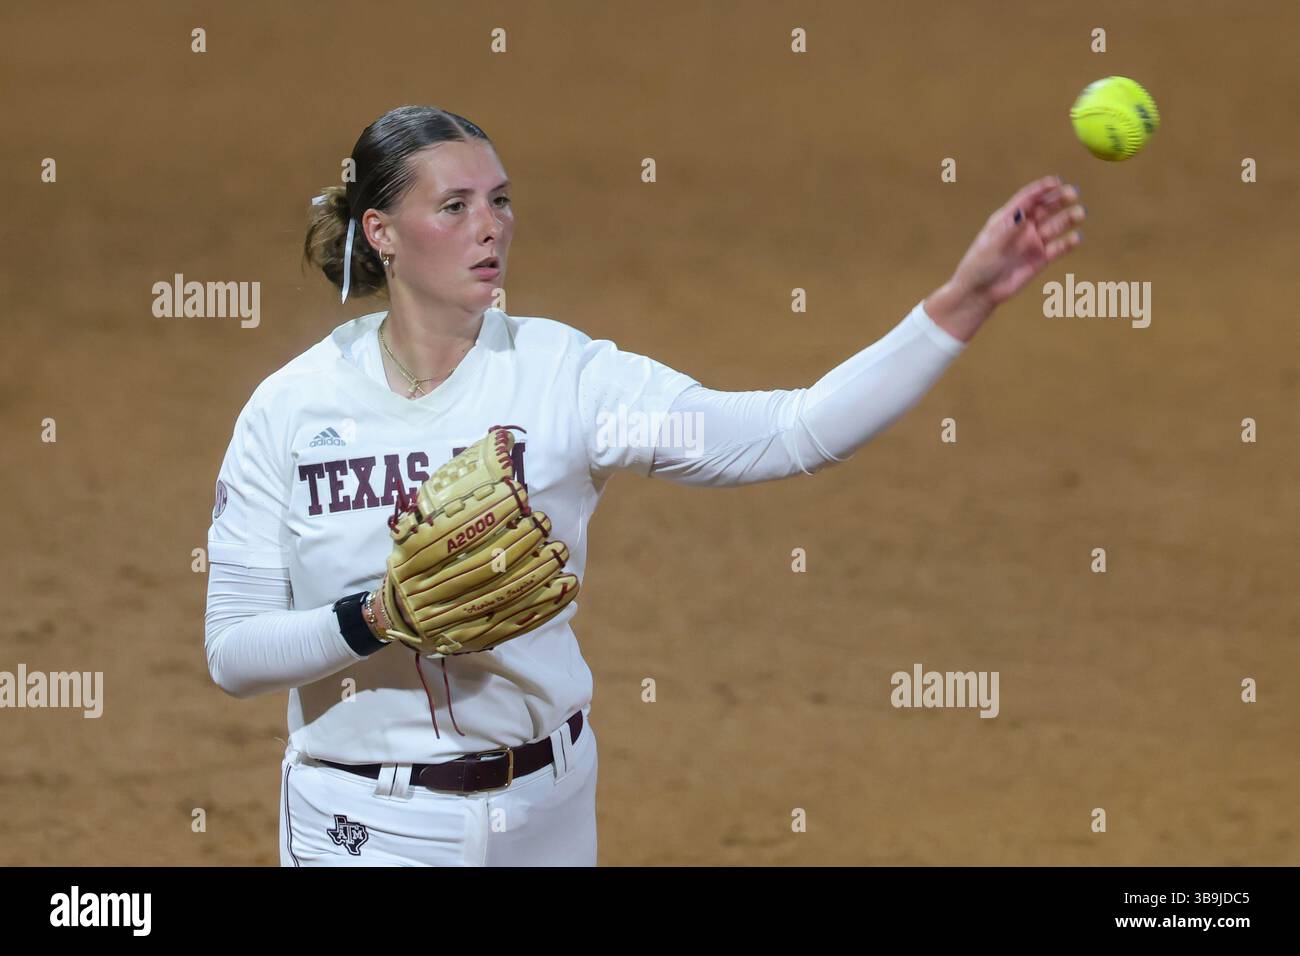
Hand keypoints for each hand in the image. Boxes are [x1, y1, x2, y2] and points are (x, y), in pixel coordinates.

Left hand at [925, 176, 1085, 340]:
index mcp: (1007, 219)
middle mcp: (1023, 228)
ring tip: (1080, 213)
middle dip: (1059, 199)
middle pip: (1045, 208)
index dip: (1041, 189)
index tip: (1056, 181)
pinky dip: (1068, 243)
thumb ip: (1010, 229)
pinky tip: (1076, 238)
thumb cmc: (979, 265)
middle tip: (1073, 193)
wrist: (980, 293)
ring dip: (1068, 219)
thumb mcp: (992, 245)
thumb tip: (1024, 210)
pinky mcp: (1040, 259)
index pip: (1027, 199)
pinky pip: (1058, 248)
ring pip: (1055, 226)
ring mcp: (1033, 243)